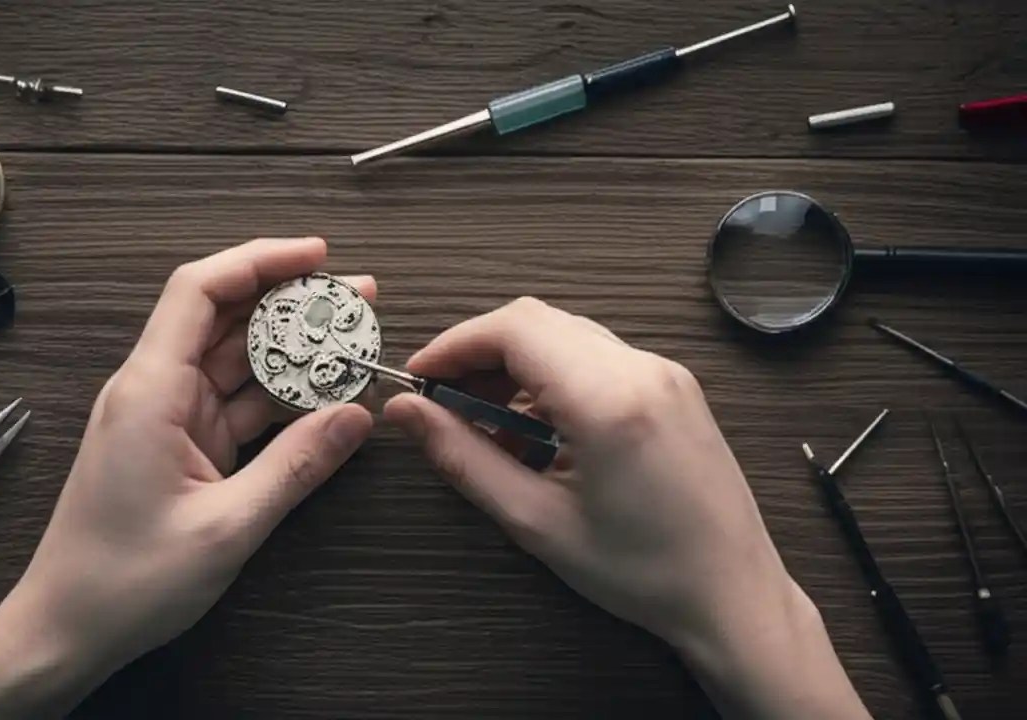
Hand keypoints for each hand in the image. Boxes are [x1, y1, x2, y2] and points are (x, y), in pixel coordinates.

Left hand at [0, 238, 373, 718]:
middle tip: (359, 298)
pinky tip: (324, 396)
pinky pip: (237, 406)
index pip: (200, 291)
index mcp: (150, 391)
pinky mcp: (179, 448)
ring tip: (354, 340)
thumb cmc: (124, 581)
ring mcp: (168, 420)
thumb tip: (355, 417)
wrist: (66, 631)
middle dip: (293, 302)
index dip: (260, 260)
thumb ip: (296, 467)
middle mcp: (155, 392)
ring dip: (293, 351)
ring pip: (238, 362)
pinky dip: (279, 398)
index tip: (319, 255)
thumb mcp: (225, 526)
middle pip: (227, 319)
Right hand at [384, 298, 868, 718]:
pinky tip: (537, 434)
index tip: (418, 379)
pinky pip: (597, 358)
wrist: (734, 597)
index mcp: (609, 400)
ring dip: (516, 367)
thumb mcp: (537, 522)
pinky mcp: (674, 388)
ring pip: (565, 337)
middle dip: (479, 354)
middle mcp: (642, 370)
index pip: (514, 328)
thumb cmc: (644, 573)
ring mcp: (665, 374)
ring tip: (489, 430)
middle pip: (537, 322)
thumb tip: (407, 414)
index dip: (453, 345)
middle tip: (444, 404)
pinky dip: (553, 380)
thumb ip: (464, 459)